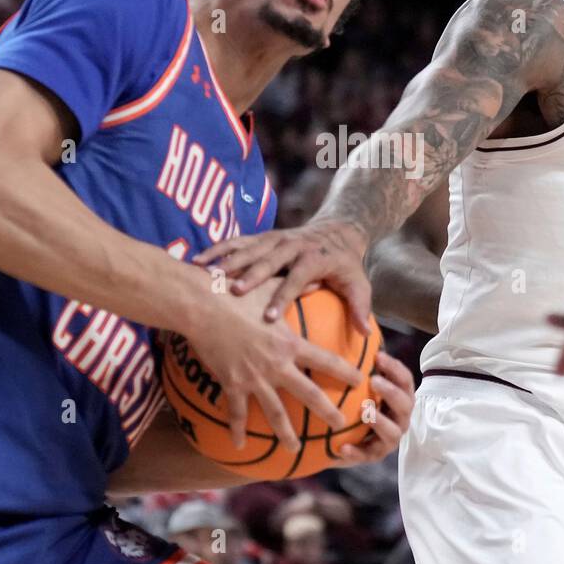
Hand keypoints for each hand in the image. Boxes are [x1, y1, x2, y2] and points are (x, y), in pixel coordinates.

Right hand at [184, 278, 364, 452]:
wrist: (203, 306)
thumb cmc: (238, 292)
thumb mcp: (273, 287)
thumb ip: (298, 288)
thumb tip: (319, 279)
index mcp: (290, 343)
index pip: (326, 361)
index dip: (345, 372)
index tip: (361, 382)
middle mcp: (276, 365)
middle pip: (309, 394)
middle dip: (327, 412)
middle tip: (342, 425)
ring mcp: (254, 378)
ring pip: (275, 413)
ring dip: (286, 434)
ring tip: (296, 450)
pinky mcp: (232, 384)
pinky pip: (236, 413)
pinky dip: (237, 431)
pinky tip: (240, 447)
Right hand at [194, 218, 372, 333]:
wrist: (335, 231)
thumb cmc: (344, 265)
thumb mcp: (357, 282)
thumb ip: (359, 305)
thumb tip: (365, 332)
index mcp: (312, 258)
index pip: (297, 276)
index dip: (284, 295)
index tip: (269, 317)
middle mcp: (290, 246)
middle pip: (268, 260)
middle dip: (251, 276)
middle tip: (234, 294)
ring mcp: (274, 239)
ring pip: (248, 249)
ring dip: (229, 262)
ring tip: (210, 279)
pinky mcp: (262, 237)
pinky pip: (235, 241)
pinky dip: (217, 249)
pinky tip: (198, 262)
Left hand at [330, 352, 415, 467]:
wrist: (334, 433)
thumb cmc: (351, 396)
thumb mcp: (357, 377)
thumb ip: (361, 356)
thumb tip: (361, 328)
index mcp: (399, 396)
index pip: (405, 380)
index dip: (394, 368)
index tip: (377, 356)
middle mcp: (399, 417)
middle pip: (405, 404)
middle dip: (391, 392)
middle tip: (373, 381)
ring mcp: (388, 438)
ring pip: (392, 432)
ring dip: (380, 422)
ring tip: (365, 413)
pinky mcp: (372, 455)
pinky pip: (367, 456)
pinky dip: (357, 452)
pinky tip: (343, 447)